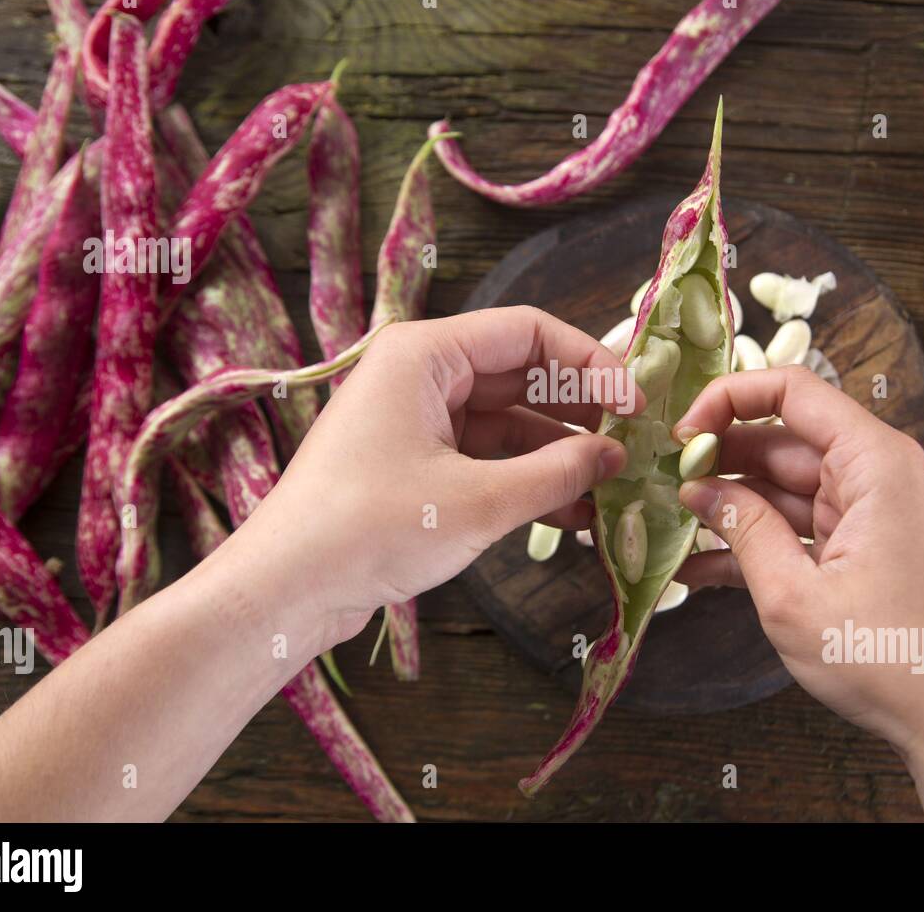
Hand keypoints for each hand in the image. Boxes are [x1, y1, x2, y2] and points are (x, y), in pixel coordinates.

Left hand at [230, 307, 634, 645]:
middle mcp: (421, 376)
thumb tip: (616, 456)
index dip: (590, 362)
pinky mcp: (414, 466)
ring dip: (558, 455)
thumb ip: (556, 473)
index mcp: (426, 354)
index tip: (637, 402)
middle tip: (635, 445)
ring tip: (613, 487)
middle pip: (521, 376)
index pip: (528, 333)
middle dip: (580, 412)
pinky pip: (486, 459)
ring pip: (508, 423)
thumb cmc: (371, 528)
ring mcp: (416, 422)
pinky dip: (527, 481)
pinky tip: (574, 514)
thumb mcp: (478, 500)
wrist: (286, 590)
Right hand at [673, 366, 923, 820]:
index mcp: (873, 462)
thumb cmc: (884, 657)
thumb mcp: (793, 597)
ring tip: (667, 525)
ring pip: (785, 488)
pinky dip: (758, 543)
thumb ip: (743, 530)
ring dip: (730, 507)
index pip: (792, 390)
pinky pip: (801, 529)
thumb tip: (698, 489)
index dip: (728, 398)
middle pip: (783, 440)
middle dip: (720, 460)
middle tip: (659, 485)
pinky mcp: (864, 550)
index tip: (681, 436)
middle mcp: (875, 474)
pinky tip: (700, 567)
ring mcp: (870, 514)